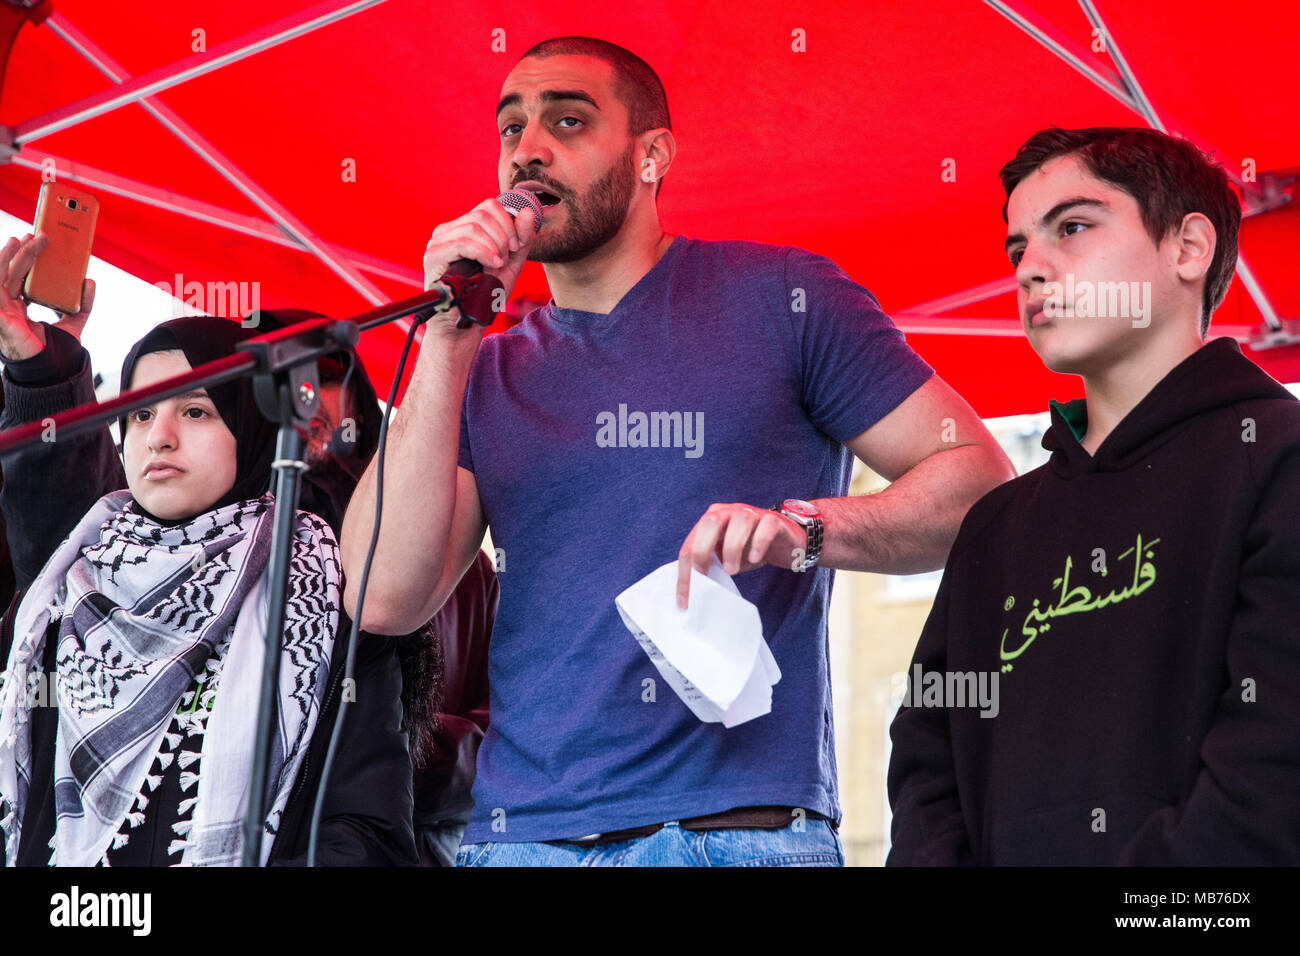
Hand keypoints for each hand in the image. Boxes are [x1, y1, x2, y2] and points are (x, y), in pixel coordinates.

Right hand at [0, 232, 95, 360]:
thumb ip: (83, 304)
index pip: (20, 277)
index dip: (25, 257)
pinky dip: (0, 275)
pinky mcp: (2, 319)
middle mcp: (8, 307)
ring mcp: (3, 312)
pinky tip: (3, 262)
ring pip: (1, 278)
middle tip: (36, 235)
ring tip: (20, 240)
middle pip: (11, 273)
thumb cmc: (56, 349)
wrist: (52, 372)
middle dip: (22, 252)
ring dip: (9, 257)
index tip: (35, 240)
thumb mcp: (74, 322)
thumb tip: (90, 282)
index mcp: (20, 306)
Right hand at [422, 197, 536, 333]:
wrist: (467, 323)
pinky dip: (483, 252)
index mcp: (465, 228)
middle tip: (506, 259)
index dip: (508, 222)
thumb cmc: (485, 296)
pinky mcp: (433, 255)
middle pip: (483, 214)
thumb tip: (529, 211)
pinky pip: (461, 242)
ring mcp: (439, 241)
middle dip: (503, 236)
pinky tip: (491, 266)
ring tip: (497, 267)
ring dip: (494, 247)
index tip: (516, 247)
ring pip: (473, 226)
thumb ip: (522, 240)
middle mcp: (450, 231)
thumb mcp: (510, 265)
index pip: (488, 206)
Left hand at [676, 503, 805, 608]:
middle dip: (702, 550)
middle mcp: (730, 512)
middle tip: (703, 575)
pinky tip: (755, 559)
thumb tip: (694, 591)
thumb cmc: (751, 551)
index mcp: (712, 521)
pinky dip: (759, 543)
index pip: (691, 542)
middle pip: (710, 523)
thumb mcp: (726, 559)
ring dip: (732, 547)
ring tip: (731, 570)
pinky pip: (766, 526)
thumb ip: (711, 565)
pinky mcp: (774, 520)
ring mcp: (753, 513)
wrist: (785, 543)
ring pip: (740, 522)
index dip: (685, 571)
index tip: (685, 599)